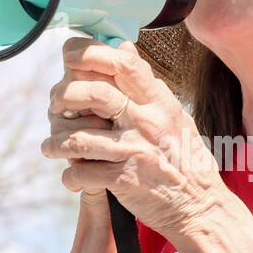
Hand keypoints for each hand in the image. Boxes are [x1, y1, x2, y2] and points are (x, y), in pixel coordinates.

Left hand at [42, 35, 227, 237]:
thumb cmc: (183, 157)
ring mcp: (135, 151)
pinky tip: (72, 177)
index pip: (123, 62)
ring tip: (53, 147)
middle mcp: (147, 122)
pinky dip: (69, 177)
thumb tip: (122, 48)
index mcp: (158, 101)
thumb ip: (145, 85)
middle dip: (63, 96)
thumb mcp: (174, 113)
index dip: (89, 53)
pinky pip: (81, 174)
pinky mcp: (124, 180)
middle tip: (56, 106)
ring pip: (78, 138)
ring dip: (56, 142)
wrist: (199, 204)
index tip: (70, 58)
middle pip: (94, 94)